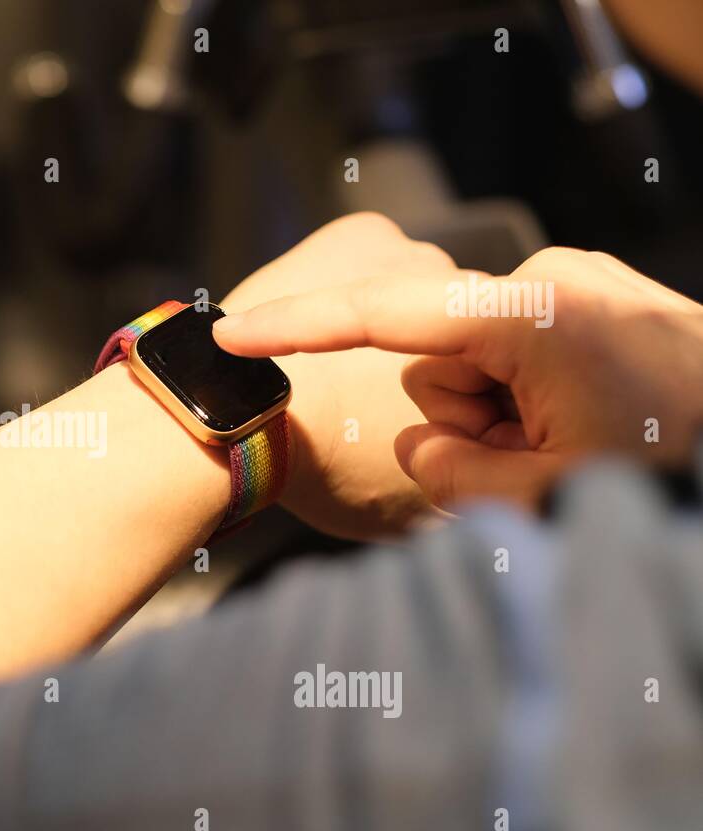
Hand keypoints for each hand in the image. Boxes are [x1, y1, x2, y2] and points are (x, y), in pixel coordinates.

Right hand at [215, 246, 702, 509]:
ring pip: (474, 364)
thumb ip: (456, 469)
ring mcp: (574, 285)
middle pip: (436, 358)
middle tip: (529, 462)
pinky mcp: (589, 301)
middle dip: (460, 418)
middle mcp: (550, 280)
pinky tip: (582, 426)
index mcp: (535, 315)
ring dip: (498, 417)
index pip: (385, 312)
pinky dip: (525, 402)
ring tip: (566, 448)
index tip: (229, 333)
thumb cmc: (682, 466)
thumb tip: (427, 443)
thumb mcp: (550, 493)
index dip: (298, 326)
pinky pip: (513, 356)